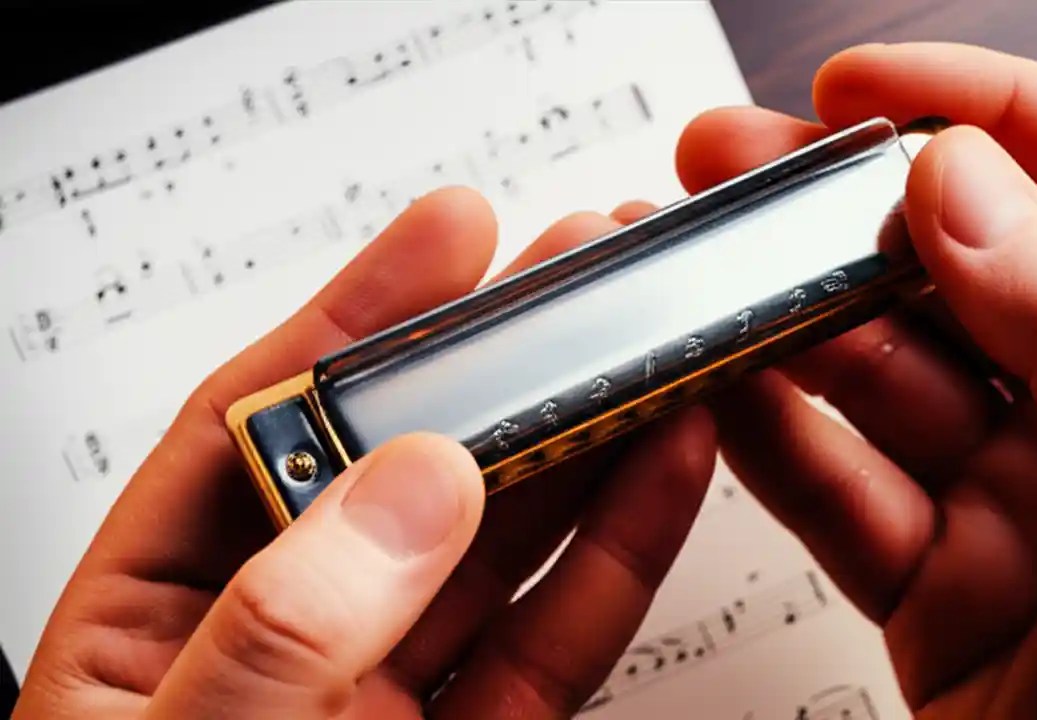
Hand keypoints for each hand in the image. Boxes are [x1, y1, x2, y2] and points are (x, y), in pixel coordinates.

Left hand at [14, 191, 715, 718]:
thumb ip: (283, 629)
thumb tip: (413, 484)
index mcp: (154, 628)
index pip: (253, 427)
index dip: (354, 319)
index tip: (448, 236)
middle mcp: (284, 644)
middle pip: (401, 471)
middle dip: (497, 363)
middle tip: (579, 269)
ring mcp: (385, 699)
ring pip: (497, 548)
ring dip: (585, 443)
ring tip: (652, 347)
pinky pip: (553, 644)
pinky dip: (616, 556)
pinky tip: (661, 471)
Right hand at [677, 43, 1036, 717]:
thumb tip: (960, 185)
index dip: (979, 108)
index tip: (859, 88)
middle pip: (955, 266)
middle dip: (842, 213)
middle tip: (733, 171)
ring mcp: (1006, 495)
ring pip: (876, 378)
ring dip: (791, 330)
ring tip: (710, 288)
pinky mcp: (928, 581)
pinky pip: (833, 492)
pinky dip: (773, 445)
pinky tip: (720, 395)